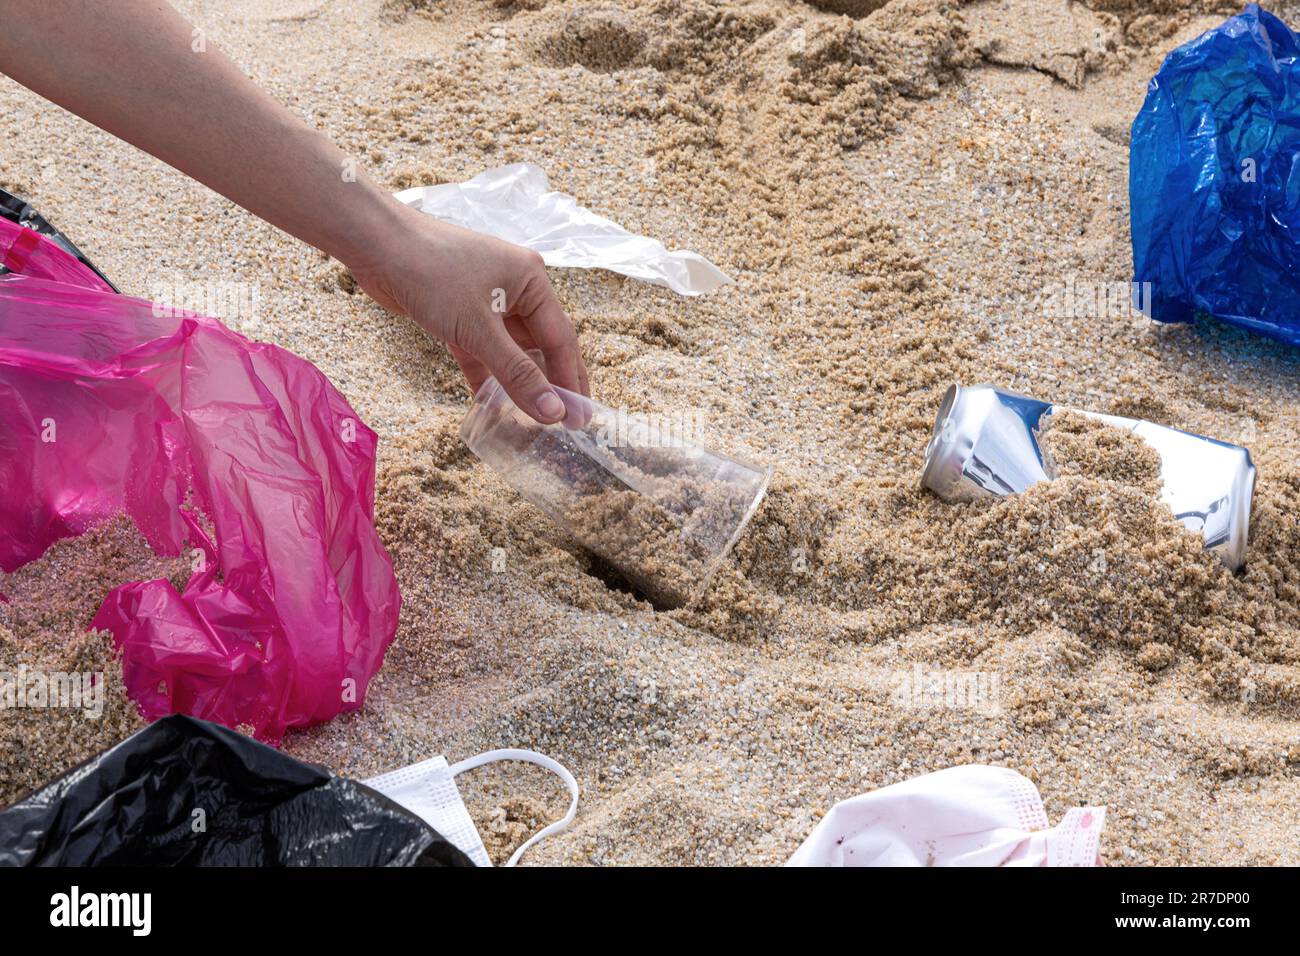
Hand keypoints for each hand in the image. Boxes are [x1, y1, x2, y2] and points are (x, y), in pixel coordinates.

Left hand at [347, 206, 589, 422]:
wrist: (375, 244)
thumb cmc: (432, 273)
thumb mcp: (479, 329)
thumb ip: (517, 373)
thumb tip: (553, 412)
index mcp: (532, 281)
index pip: (561, 339)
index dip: (570, 382)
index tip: (579, 419)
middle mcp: (514, 289)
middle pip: (540, 345)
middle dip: (550, 384)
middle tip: (565, 424)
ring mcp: (485, 300)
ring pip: (510, 350)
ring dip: (518, 383)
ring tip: (532, 421)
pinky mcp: (458, 313)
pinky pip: (481, 350)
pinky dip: (486, 375)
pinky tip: (492, 405)